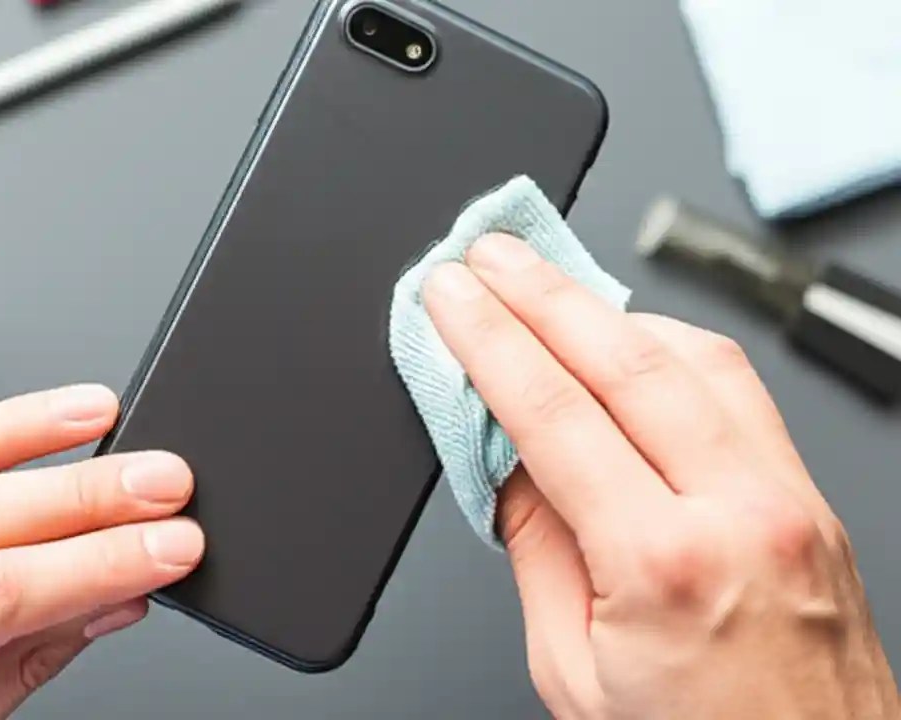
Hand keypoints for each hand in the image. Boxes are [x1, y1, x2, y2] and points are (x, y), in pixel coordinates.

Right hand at [424, 234, 899, 718]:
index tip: (451, 297)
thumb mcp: (571, 670)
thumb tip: (505, 458)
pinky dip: (674, 348)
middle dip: (543, 292)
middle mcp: (740, 513)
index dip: (489, 340)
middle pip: (627, 358)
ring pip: (698, 356)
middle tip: (489, 254)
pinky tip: (631, 341)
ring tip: (547, 284)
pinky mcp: (812, 500)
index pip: (554, 410)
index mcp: (662, 563)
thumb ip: (535, 549)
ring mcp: (790, 500)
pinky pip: (740, 391)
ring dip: (611, 308)